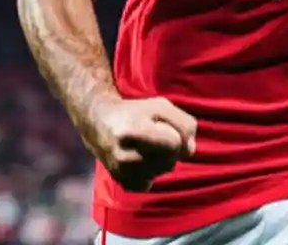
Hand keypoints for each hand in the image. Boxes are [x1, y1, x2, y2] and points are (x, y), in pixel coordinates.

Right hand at [82, 95, 197, 192]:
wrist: (98, 123)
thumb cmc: (134, 111)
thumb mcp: (161, 106)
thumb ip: (184, 123)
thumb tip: (189, 150)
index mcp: (132, 132)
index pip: (175, 143)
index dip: (175, 132)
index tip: (163, 125)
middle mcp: (124, 157)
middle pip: (171, 160)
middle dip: (169, 146)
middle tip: (153, 133)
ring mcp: (122, 173)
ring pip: (164, 170)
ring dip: (162, 158)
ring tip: (146, 144)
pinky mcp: (122, 182)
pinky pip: (152, 182)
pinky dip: (151, 171)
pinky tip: (140, 158)